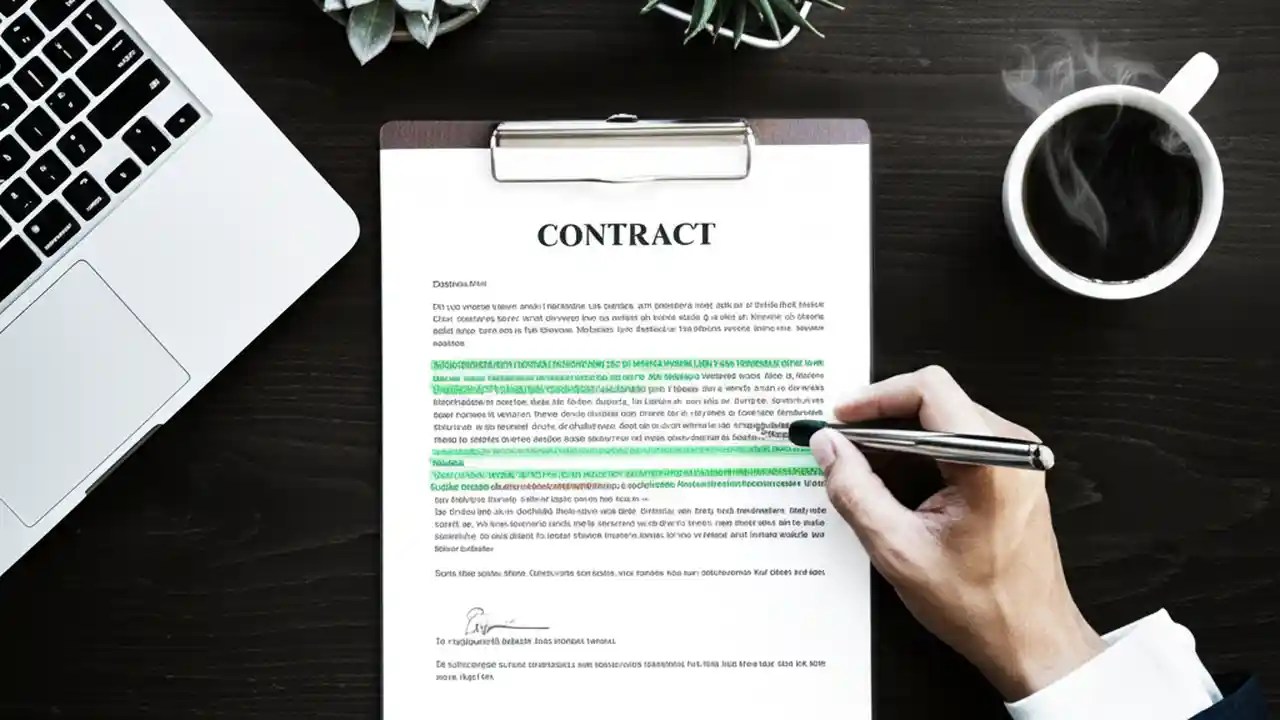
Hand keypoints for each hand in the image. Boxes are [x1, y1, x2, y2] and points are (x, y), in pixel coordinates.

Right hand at [812, 366, 1105, 700]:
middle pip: (934, 401)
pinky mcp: (1012, 471)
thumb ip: (855, 491)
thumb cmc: (977, 604)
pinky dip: (920, 455)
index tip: (839, 419)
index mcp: (990, 460)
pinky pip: (958, 441)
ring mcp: (1016, 458)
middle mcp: (1011, 448)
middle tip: (841, 448)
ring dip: (899, 441)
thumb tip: (827, 446)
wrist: (1032, 639)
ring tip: (864, 474)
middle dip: (881, 421)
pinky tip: (895, 487)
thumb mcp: (898, 550)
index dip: (875, 397)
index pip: (928, 389)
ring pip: (943, 420)